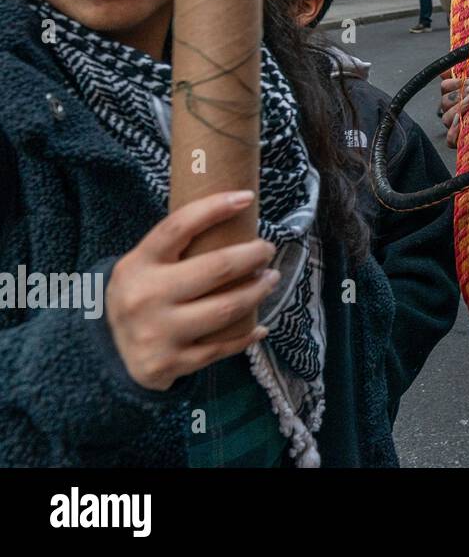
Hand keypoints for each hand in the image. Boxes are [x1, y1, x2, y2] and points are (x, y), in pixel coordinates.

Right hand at [106, 191, 278, 391]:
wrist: (107, 353)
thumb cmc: (141, 296)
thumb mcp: (144, 266)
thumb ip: (177, 247)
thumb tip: (231, 211)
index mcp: (138, 264)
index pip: (179, 226)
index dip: (215, 207)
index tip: (246, 197)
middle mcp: (145, 297)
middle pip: (216, 268)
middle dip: (253, 255)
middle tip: (268, 250)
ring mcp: (158, 333)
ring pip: (227, 308)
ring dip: (258, 291)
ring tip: (270, 279)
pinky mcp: (170, 363)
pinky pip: (222, 347)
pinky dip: (247, 335)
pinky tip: (261, 326)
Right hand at [439, 72, 468, 148]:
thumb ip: (467, 68)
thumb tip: (449, 59)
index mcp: (457, 95)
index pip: (445, 87)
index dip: (454, 83)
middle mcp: (454, 110)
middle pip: (444, 102)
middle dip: (459, 94)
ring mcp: (457, 125)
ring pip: (446, 118)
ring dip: (457, 109)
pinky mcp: (461, 140)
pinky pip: (450, 139)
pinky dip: (453, 132)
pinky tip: (461, 122)